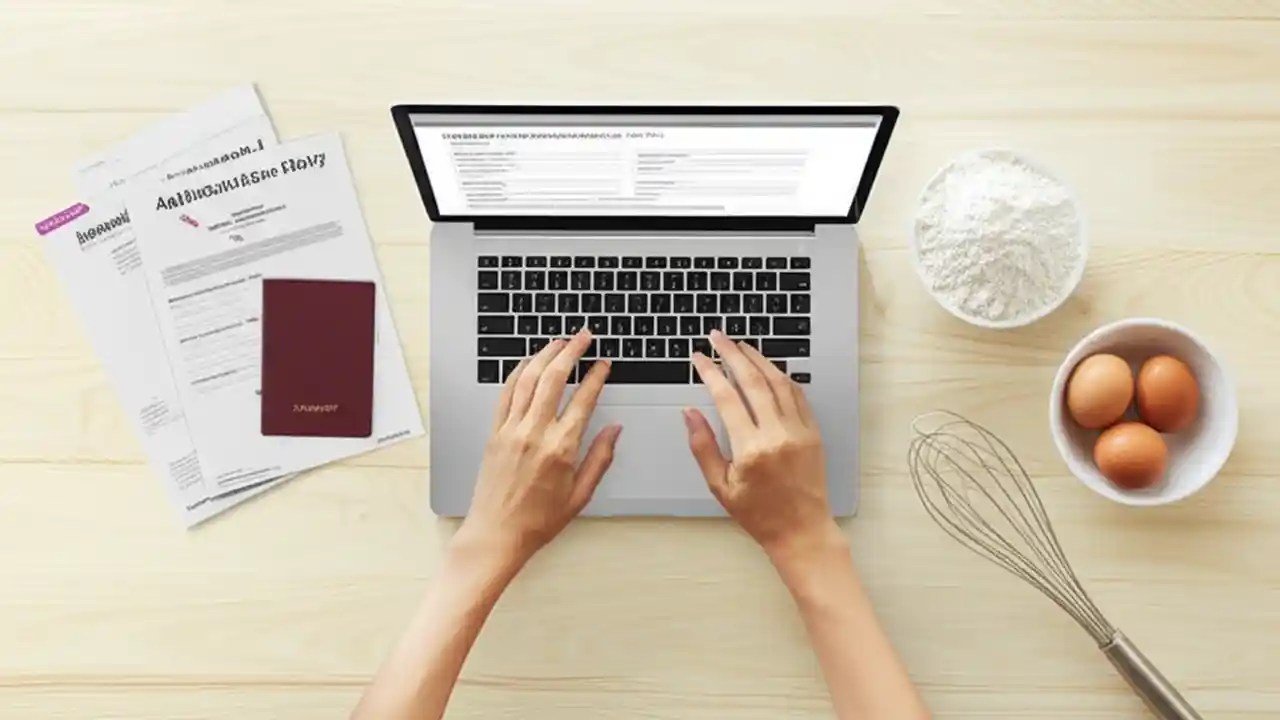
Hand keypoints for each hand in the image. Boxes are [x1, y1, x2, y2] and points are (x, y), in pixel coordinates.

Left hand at [456, 330, 620, 565]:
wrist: (497, 534)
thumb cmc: (538, 521)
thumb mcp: (581, 494)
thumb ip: (601, 457)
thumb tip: (615, 429)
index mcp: (561, 448)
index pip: (583, 399)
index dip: (596, 376)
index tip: (604, 364)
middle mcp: (534, 433)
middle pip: (553, 378)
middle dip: (571, 351)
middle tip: (583, 336)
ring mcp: (511, 430)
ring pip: (527, 379)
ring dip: (544, 354)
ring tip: (558, 341)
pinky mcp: (494, 433)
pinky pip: (506, 394)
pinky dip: (517, 373)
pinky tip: (527, 363)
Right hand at [685, 330, 839, 564]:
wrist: (801, 530)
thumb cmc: (759, 514)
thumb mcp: (720, 485)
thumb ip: (702, 446)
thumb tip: (689, 413)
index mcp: (751, 449)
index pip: (727, 397)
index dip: (710, 372)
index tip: (699, 358)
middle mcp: (778, 435)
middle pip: (753, 380)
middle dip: (733, 354)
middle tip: (718, 337)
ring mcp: (799, 431)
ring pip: (778, 382)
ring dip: (758, 359)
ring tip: (741, 346)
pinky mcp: (813, 432)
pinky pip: (797, 395)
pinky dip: (781, 376)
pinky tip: (768, 368)